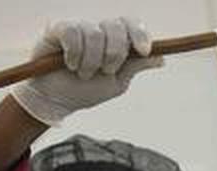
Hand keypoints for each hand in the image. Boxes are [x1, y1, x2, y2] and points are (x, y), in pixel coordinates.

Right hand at [10, 18, 161, 125]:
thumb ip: (135, 66)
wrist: (55, 101)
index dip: (140, 34)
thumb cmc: (84, 91)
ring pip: (95, 33)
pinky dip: (74, 53)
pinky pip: (73, 32)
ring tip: (82, 74)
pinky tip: (69, 63)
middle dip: (114, 53)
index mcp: (114, 41)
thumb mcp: (116, 82)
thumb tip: (161, 58)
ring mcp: (79, 27)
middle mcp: (98, 30)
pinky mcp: (58, 29)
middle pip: (116, 27)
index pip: (131, 24)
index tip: (143, 51)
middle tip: (105, 71)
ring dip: (91, 60)